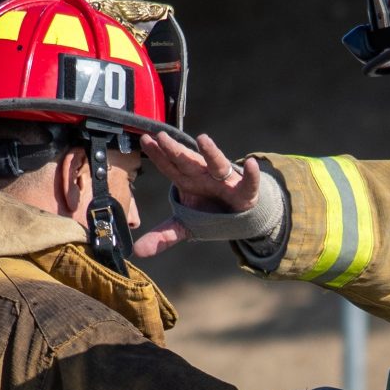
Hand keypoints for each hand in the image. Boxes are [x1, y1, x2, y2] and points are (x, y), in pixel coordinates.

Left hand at [134, 133, 265, 255]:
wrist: (238, 216)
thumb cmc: (208, 212)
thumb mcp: (185, 226)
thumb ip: (163, 236)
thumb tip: (137, 252)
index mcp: (188, 181)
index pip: (169, 167)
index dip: (158, 155)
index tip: (145, 140)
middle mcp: (205, 176)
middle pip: (188, 161)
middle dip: (175, 150)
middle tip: (162, 136)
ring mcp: (225, 182)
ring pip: (217, 165)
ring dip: (210, 152)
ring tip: (203, 139)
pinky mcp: (245, 192)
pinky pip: (249, 183)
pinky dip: (252, 175)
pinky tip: (252, 164)